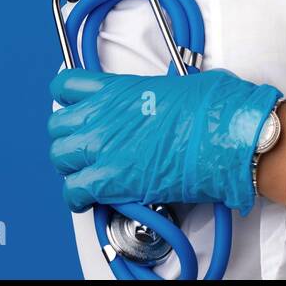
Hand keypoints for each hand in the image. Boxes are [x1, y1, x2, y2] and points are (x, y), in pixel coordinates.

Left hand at [48, 67, 282, 216]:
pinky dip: (77, 198)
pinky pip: (73, 191)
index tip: (76, 109)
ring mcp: (104, 146)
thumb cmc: (215, 108)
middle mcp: (103, 114)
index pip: (66, 86)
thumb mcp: (180, 85)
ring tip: (89, 175)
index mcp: (118, 88)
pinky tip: (90, 200)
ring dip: (72, 168)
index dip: (67, 100)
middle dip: (68, 138)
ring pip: (60, 158)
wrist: (229, 133)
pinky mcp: (112, 179)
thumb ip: (158, 94)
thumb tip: (167, 102)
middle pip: (57, 126)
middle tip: (86, 148)